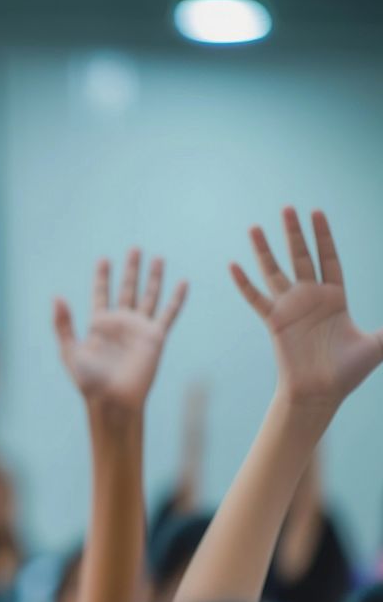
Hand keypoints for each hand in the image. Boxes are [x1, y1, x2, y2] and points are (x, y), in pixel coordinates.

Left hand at [54, 250, 187, 408]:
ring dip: (153, 278)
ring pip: (148, 296)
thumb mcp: (70, 350)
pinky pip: (168, 314)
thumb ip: (63, 324)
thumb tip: (57, 296)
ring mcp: (139, 328)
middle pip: (127, 289)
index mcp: (98, 324)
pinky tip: (183, 282)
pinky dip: (176, 299)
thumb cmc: (89, 380)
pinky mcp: (155, 337)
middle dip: (131, 269)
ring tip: (158, 258)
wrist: (113, 400)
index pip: (101, 293)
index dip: (102, 277)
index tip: (104, 259)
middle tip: (134, 248)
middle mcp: (120, 323)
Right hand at [231, 208, 382, 408]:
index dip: (323, 236)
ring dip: (265, 249)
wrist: (321, 392)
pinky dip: (244, 283)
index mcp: (334, 297)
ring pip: (275, 271)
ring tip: (255, 227)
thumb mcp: (379, 343)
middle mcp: (310, 297)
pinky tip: (234, 265)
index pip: (328, 258)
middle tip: (288, 208)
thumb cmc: (348, 371)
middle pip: (301, 257)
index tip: (316, 213)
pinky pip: (256, 298)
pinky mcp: (274, 320)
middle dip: (295, 233)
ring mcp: (289, 307)